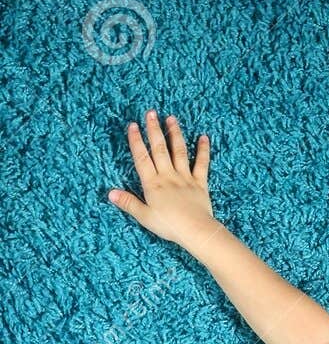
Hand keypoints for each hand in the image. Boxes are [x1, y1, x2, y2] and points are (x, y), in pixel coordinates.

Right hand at [108, 110, 213, 244]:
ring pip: (179, 151)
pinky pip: (202, 164)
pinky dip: (203, 150)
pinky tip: (204, 137)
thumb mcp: (144, 216)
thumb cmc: (169, 225)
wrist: (195, 230)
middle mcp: (168, 176)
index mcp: (153, 184)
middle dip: (154, 130)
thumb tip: (110, 193)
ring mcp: (185, 178)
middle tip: (150, 112)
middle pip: (160, 149)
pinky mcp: (200, 183)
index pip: (142, 158)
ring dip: (175, 134)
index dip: (136, 141)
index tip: (132, 125)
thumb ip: (128, 203)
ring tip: (171, 119)